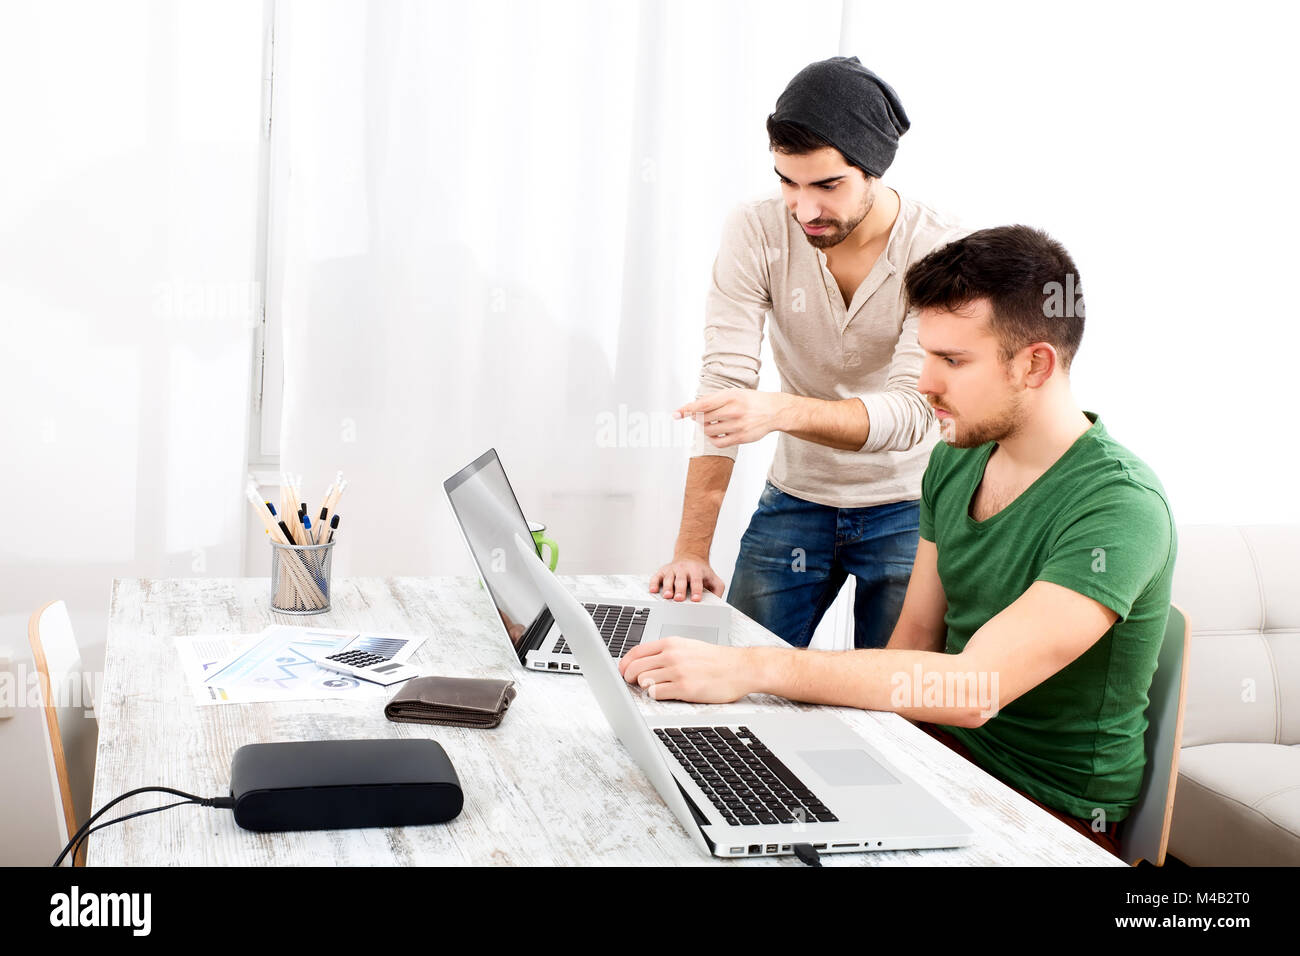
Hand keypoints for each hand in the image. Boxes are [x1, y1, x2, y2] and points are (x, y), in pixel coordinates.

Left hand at [618, 637, 757, 702]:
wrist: (740, 668)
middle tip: (631, 683)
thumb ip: (666, 652)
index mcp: (671, 643)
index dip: (624, 663)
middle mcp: (671, 655)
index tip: (622, 670)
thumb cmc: (716, 659)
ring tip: (655, 687)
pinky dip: (656, 695)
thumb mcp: (688, 646)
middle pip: (635, 667)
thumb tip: (644, 661)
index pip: (636, 652)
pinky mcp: (684, 688)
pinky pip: (656, 693)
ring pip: (643, 681)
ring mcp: (677, 672)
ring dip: (645, 686)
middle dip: (628, 677)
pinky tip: (664, 693)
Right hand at [650, 553, 723, 601]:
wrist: (691, 556)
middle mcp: (683, 569)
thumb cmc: (701, 571)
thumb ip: (717, 590)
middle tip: (679, 599)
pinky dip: (653, 583)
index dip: (697, 590)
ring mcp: (672, 570)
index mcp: (696, 571)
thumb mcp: (713, 579)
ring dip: (667, 587)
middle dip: (679, 590)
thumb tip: (717, 603)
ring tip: (667, 596)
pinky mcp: (663, 571)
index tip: (696, 599)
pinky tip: (653, 590)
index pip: (697, 581)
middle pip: (681, 580)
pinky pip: (656, 577)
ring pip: (668, 579)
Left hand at [677, 390, 791, 447]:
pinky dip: (712, 439)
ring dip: (704, 428)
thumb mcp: (734, 393)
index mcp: (731, 396)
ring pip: (709, 431)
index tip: (676, 414)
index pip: (703, 404)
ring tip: (708, 424)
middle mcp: (734, 410)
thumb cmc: (750, 401)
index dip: (687, 409)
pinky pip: (718, 442)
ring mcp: (738, 425)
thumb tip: (693, 408)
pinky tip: (714, 434)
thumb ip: (714, 399)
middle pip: (704, 419)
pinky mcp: (742, 437)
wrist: (774, 411)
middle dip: (697, 419)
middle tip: (698, 417)